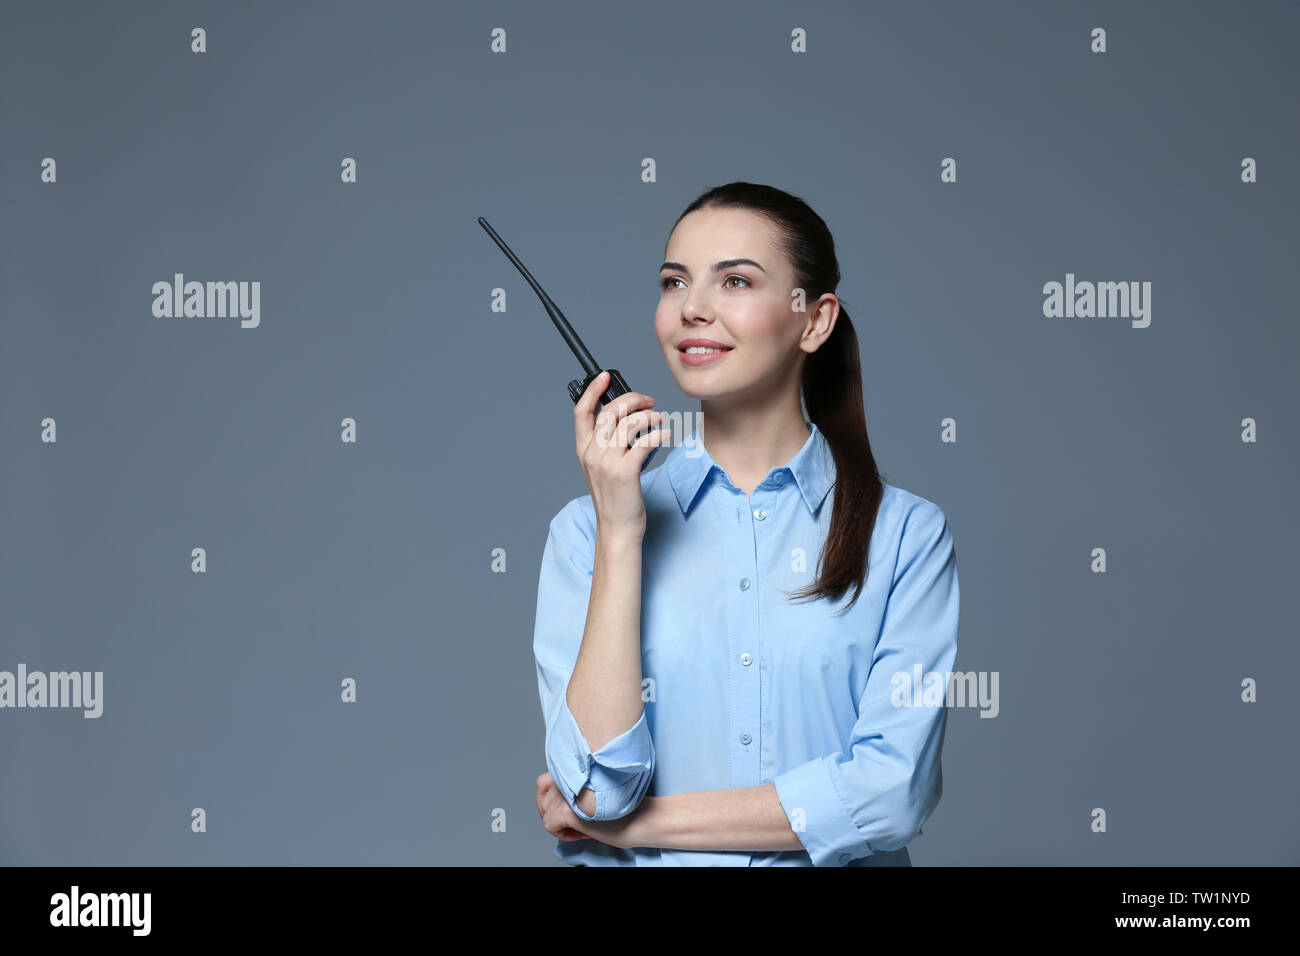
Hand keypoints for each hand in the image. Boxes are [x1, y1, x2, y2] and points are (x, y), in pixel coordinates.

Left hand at [536, 772, 642, 849]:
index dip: (554, 799)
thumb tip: (550, 800)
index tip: (571, 808)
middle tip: (576, 819)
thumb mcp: (593, 788)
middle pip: (543, 798)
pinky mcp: (566, 810)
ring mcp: (566, 793)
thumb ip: (574, 785)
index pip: (543, 781)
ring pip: (546, 813)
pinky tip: (581, 832)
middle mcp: (567, 777)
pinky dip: (562, 834)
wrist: (639, 817)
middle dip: (556, 813)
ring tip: (582, 825)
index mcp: (574, 768)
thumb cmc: (622, 805)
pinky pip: (549, 825)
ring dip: (561, 824)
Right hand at [573, 371, 668, 540]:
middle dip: (632, 399)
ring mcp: (607, 463)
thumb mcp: (602, 468)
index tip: (604, 376)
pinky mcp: (625, 472)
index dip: (592, 390)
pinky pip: (644, 441)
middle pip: (610, 411)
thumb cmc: (615, 499)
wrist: (617, 529)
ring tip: (661, 418)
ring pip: (628, 423)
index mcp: (583, 450)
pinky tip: (665, 433)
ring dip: (649, 415)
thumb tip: (628, 419)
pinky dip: (658, 432)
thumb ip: (607, 445)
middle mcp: (591, 454)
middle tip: (649, 401)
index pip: (581, 412)